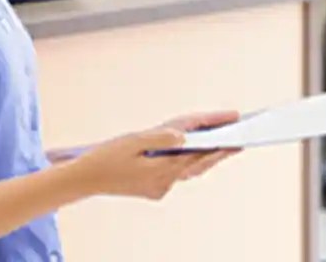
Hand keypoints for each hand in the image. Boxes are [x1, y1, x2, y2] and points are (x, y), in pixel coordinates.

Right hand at [72, 111, 239, 199]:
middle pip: (198, 166)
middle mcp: (164, 183)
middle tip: (241, 143)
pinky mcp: (153, 190)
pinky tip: (198, 155)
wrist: (84, 179)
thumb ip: (161, 138)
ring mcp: (159, 188)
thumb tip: (184, 136)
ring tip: (226, 147)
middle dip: (220, 154)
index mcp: (161, 170)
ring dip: (206, 159)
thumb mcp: (133, 141)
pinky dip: (188, 165)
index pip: (197, 156)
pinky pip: (177, 175)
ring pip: (189, 172)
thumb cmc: (106, 157)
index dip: (218, 146)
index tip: (237, 139)